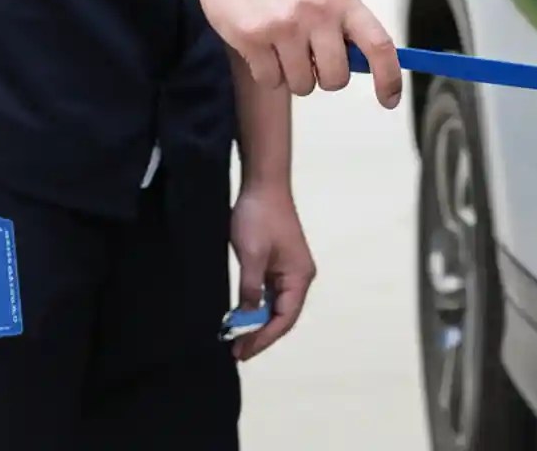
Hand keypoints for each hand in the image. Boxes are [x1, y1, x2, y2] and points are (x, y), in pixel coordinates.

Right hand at [195, 0, 401, 107]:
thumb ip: (346, 29)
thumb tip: (369, 70)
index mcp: (343, 0)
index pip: (379, 45)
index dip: (389, 78)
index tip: (389, 99)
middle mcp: (318, 11)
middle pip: (336, 78)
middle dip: (324, 78)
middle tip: (309, 58)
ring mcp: (285, 24)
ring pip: (302, 85)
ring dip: (292, 75)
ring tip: (280, 45)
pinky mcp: (254, 37)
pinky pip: (270, 81)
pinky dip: (266, 72)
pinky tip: (260, 44)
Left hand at [229, 183, 316, 360]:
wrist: (263, 183)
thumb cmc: (259, 216)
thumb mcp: (251, 255)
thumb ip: (249, 289)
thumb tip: (246, 318)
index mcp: (299, 276)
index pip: (284, 319)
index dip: (264, 338)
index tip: (242, 352)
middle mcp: (299, 276)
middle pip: (282, 316)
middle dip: (260, 335)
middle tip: (236, 352)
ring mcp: (289, 269)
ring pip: (275, 306)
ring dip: (257, 322)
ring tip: (236, 339)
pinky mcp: (278, 262)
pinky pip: (269, 293)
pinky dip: (256, 306)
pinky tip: (241, 315)